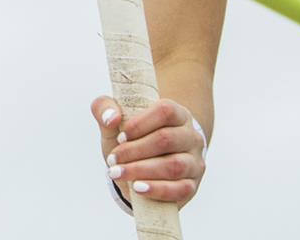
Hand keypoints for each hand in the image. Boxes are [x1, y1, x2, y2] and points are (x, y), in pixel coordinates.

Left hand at [90, 94, 205, 208]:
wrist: (145, 169)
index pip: (165, 111)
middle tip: (113, 160)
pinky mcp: (192, 186)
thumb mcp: (116, 123)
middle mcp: (191, 136)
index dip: (139, 124)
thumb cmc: (133, 140)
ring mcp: (194, 162)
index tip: (120, 137)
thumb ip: (105, 109)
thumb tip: (111, 118)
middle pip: (166, 139)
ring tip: (118, 174)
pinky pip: (180, 189)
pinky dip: (157, 189)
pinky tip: (138, 188)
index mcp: (178, 114)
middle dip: (134, 151)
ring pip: (174, 165)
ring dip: (141, 170)